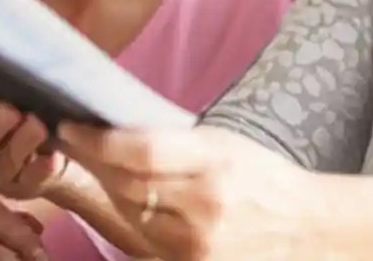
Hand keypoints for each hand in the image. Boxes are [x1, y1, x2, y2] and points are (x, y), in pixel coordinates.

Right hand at [0, 60, 77, 200]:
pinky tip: (51, 157)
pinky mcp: (23, 184)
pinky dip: (38, 168)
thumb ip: (11, 47)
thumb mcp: (32, 65)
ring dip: (16, 142)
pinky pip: (27, 181)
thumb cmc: (44, 94)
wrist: (74, 139)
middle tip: (7, 107)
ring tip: (36, 124)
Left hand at [57, 124, 322, 260]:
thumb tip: (115, 129)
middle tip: (74, 143)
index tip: (70, 126)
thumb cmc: (262, 177)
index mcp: (215, 163)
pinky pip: (144, 240)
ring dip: (108, 190)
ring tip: (98, 167)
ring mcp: (195, 246)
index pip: (141, 152)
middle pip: (127, 185)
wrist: (303, 229)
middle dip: (95, 162)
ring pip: (129, 215)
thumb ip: (174, 140)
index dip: (97, 141)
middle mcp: (203, 207)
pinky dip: (131, 219)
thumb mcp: (224, 143)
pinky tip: (127, 200)